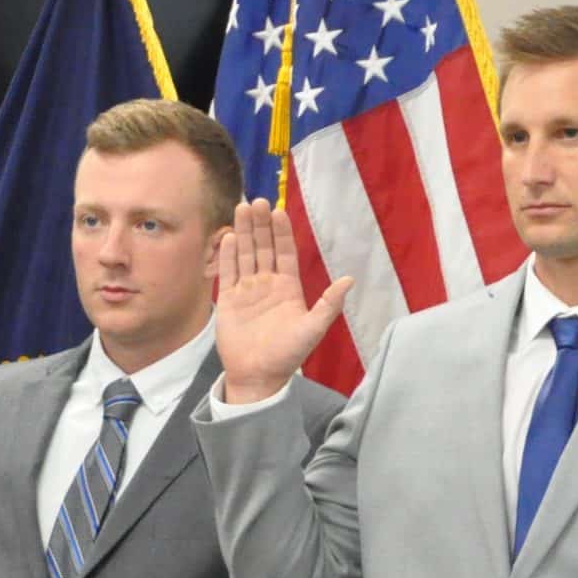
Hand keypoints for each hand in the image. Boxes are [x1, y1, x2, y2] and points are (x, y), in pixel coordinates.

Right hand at [214, 199, 351, 402]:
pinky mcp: (228, 300)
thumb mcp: (313, 329)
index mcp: (288, 288)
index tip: (278, 212)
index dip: (281, 232)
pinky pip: (227, 272)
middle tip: (257, 201)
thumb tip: (350, 280)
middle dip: (260, 225)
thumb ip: (329, 304)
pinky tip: (228, 236)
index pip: (285, 252)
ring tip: (242, 207)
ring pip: (245, 254)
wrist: (257, 376)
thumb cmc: (287, 355)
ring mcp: (246, 290)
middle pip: (263, 247)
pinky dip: (227, 255)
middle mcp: (267, 284)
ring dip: (243, 232)